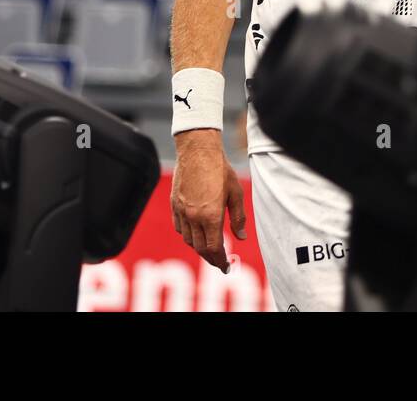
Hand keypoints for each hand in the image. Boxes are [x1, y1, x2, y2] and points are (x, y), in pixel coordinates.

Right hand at [171, 129, 247, 272]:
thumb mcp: (235, 193)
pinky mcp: (174, 204)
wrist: (197, 150)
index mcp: (211, 216)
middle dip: (211, 259)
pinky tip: (196, 234)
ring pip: (189, 240)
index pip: (214, 248)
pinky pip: (179, 228)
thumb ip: (238, 218)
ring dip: (199, 248)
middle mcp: (194, 217)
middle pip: (200, 248)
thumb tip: (242, 237)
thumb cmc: (220, 169)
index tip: (226, 267)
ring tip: (210, 250)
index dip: (220, 261)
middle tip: (220, 263)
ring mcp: (181, 211)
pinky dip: (188, 235)